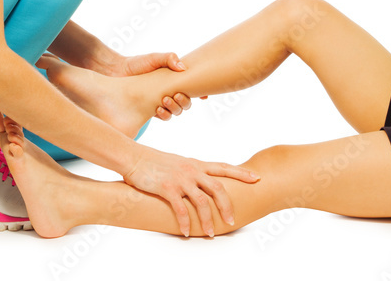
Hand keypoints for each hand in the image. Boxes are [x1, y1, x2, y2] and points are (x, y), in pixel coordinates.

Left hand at [100, 51, 201, 120]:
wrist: (116, 74)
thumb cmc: (136, 64)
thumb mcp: (154, 58)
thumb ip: (169, 58)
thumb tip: (183, 68)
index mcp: (174, 79)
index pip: (192, 87)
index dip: (201, 93)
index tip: (204, 96)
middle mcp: (169, 91)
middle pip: (186, 102)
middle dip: (185, 101)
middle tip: (176, 95)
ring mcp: (160, 102)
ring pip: (176, 111)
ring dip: (174, 108)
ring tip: (164, 100)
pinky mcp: (150, 110)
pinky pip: (163, 116)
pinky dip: (164, 115)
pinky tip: (157, 109)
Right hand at [123, 146, 259, 236]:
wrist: (134, 157)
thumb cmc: (155, 162)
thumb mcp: (179, 163)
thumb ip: (192, 171)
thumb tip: (202, 180)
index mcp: (196, 164)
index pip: (223, 167)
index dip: (241, 173)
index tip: (256, 178)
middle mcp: (192, 170)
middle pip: (218, 188)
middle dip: (227, 206)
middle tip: (232, 221)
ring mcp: (180, 179)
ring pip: (201, 202)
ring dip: (207, 220)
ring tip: (211, 233)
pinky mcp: (167, 189)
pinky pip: (180, 209)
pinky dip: (185, 222)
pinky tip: (187, 232)